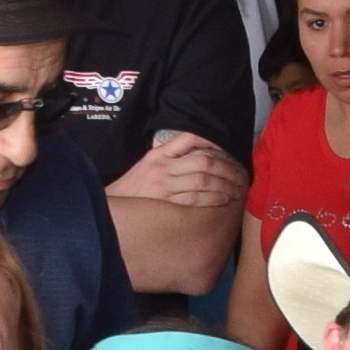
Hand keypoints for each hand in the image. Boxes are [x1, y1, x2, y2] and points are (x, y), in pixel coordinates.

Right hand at [119, 129, 246, 215]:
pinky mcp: (165, 203)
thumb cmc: (132, 191)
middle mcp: (162, 167)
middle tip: (241, 176)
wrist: (109, 210)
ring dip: (224, 185)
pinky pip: (195, 199)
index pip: (190, 139)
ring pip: (203, 180)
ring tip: (236, 190)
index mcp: (158, 155)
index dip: (213, 144)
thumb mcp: (146, 166)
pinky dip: (213, 199)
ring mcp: (163, 185)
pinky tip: (223, 200)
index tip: (228, 152)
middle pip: (203, 162)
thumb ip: (168, 158)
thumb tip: (198, 156)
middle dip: (227, 169)